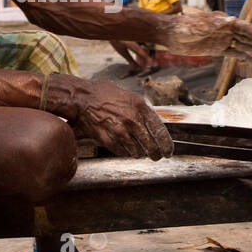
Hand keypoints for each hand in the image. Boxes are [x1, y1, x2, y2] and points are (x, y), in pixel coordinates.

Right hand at [54, 78, 174, 159]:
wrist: (82, 98)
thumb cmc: (104, 94)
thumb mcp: (129, 96)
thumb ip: (142, 109)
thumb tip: (153, 122)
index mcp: (140, 106)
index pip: (159, 130)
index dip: (166, 144)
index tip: (168, 151)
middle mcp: (132, 119)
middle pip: (151, 144)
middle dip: (155, 153)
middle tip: (156, 156)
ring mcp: (120, 130)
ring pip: (137, 151)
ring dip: (140, 153)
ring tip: (140, 153)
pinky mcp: (108, 139)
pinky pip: (123, 152)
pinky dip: (126, 152)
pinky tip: (125, 149)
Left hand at [153, 9, 251, 59]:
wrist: (170, 34)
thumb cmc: (184, 27)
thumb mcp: (199, 25)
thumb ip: (216, 24)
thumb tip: (232, 20)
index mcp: (224, 22)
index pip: (245, 29)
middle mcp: (226, 29)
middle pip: (248, 37)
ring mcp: (222, 39)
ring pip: (244, 45)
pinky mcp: (217, 48)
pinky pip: (234, 52)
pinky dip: (244, 55)